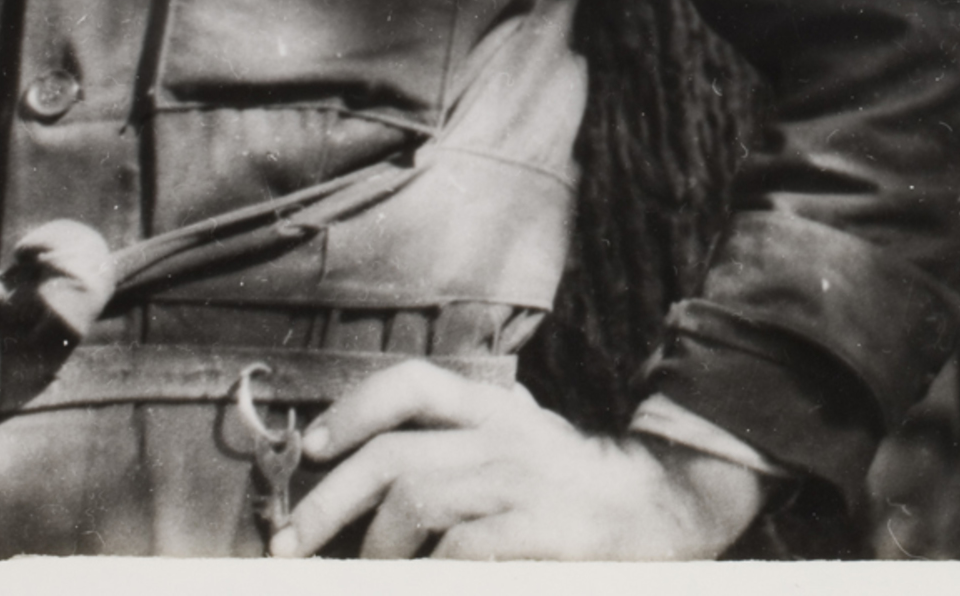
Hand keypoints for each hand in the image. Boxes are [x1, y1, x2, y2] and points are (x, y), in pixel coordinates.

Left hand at [270, 360, 765, 559]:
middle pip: (393, 455)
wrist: (667, 506)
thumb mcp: (530, 441)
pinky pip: (458, 552)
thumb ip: (474, 436)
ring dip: (372, 550)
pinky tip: (417, 584)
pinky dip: (424, 575)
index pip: (413, 384)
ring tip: (363, 576)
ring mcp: (520, 483)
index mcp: (497, 409)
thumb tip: (388, 455)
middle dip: (328, 503)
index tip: (311, 447)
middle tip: (292, 543)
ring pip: (415, 502)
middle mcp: (503, 436)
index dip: (353, 409)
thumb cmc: (582, 485)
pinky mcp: (539, 531)